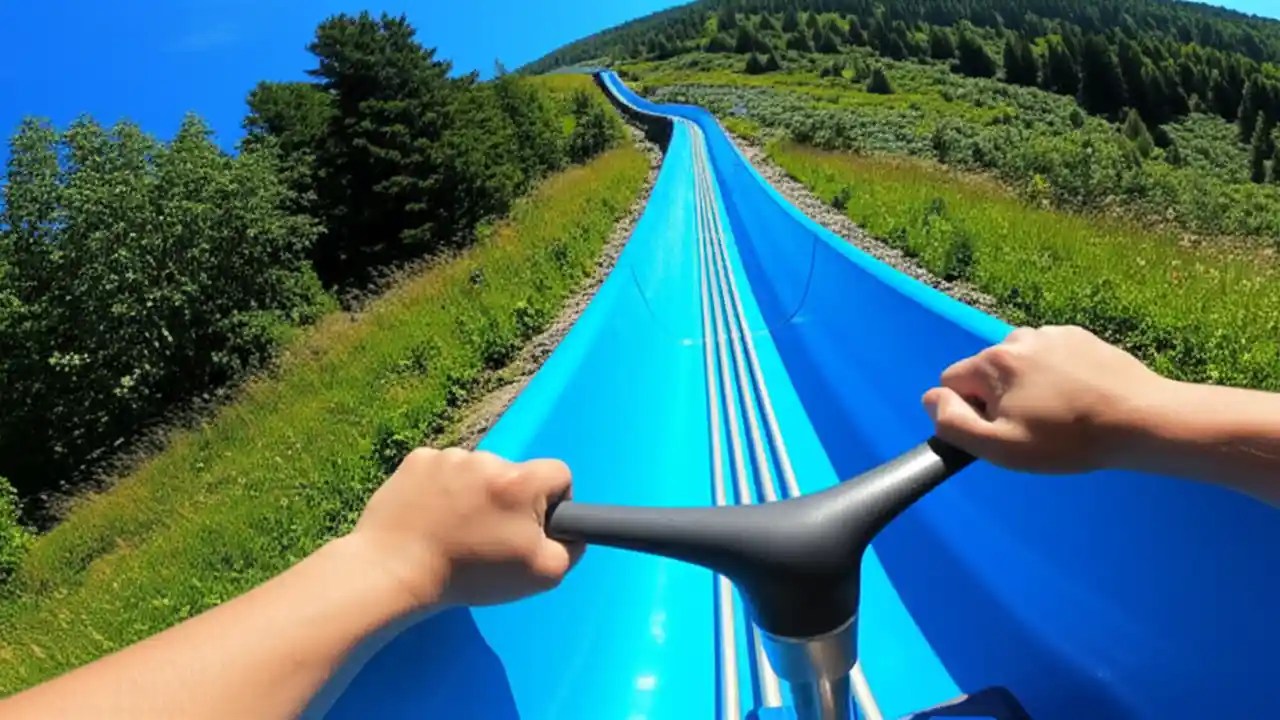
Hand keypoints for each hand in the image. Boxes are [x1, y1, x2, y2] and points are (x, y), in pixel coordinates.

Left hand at [350, 447, 582, 609]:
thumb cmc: (470, 575)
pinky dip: (440, 490)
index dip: (553, 502)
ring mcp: (447, 456)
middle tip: (486, 538)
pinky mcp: (416, 460)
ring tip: (453, 532)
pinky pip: (442, 470)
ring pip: (476, 472)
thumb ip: (572, 547)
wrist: (393, 572)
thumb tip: (572, 530)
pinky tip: (429, 519)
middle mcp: (486, 459)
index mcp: (520, 481)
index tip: (530, 527)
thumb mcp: (543, 575)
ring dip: (472, 495)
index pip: (559, 474)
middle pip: (514, 474)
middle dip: (507, 501)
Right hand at [922, 326, 1167, 472]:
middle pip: (985, 371)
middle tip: (1033, 426)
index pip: (951, 382)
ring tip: (1059, 413)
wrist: (1141, 419)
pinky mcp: (1080, 336)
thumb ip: (952, 423)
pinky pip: (1048, 355)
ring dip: (1026, 384)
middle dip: (998, 396)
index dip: (969, 411)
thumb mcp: (1000, 447)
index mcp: (993, 362)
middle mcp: (1017, 338)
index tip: (1002, 429)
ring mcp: (1052, 333)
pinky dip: (1054, 374)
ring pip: (1017, 362)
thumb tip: (931, 399)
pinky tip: (1078, 396)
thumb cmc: (1068, 440)